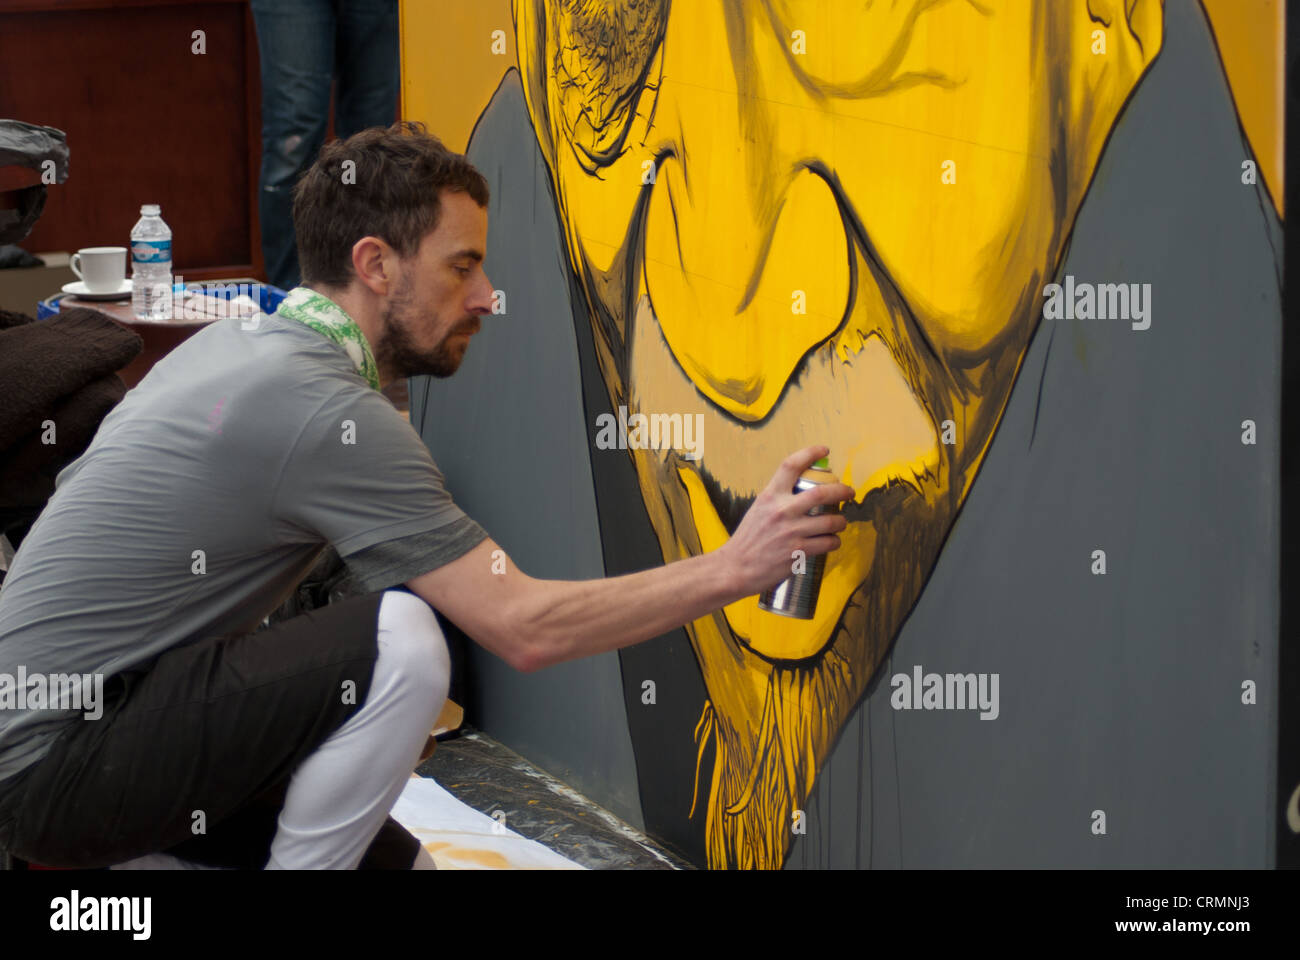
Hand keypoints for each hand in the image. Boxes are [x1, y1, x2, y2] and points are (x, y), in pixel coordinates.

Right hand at [718, 445, 854, 597]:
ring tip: (840, 522)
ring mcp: (791, 531)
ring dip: (841, 521)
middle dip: (842, 490)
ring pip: (831, 521)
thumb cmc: (748, 539)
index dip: (810, 453)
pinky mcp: (798, 551)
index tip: (824, 450)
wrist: (735, 567)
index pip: (791, 466)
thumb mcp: (759, 509)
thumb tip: (802, 493)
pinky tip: (831, 541)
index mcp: (770, 496)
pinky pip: (828, 542)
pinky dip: (834, 541)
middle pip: (822, 492)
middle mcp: (782, 510)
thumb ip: (778, 500)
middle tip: (849, 492)